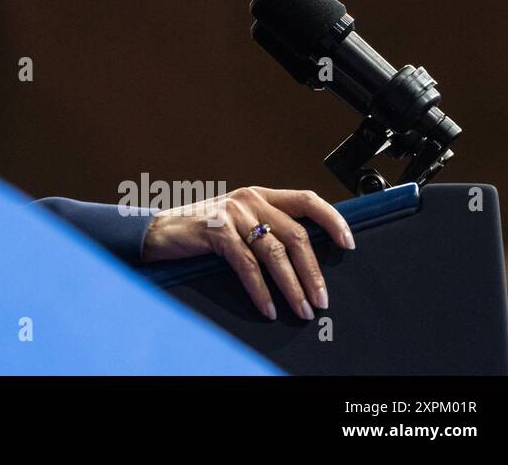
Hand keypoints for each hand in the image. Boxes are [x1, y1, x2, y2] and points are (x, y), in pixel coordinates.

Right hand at [141, 186, 354, 320]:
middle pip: (296, 235)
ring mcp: (233, 214)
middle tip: (321, 300)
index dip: (332, 220)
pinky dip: (261, 291)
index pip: (307, 200)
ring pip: (275, 253)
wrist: (159, 232)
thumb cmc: (202, 232)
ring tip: (301, 310)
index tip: (348, 244)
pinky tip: (268, 308)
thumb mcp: (239, 222)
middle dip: (313, 272)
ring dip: (292, 287)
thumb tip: (305, 260)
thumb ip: (266, 228)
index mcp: (261, 196)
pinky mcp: (216, 232)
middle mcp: (250, 200)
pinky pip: (247, 266)